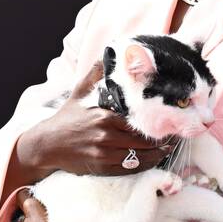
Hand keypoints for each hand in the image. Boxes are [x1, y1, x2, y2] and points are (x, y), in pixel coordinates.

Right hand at [18, 57, 178, 177]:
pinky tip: (154, 159)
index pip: (139, 122)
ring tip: (169, 148)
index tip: (170, 120)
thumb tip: (107, 53)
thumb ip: (96, 74)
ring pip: (140, 157)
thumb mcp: (79, 92)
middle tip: (176, 135)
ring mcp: (105, 155)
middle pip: (144, 141)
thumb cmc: (66, 118)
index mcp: (105, 117)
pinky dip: (145, 165)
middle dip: (163, 139)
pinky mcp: (103, 168)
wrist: (46, 144)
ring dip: (158, 154)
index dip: (158, 122)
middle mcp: (106, 137)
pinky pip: (131, 169)